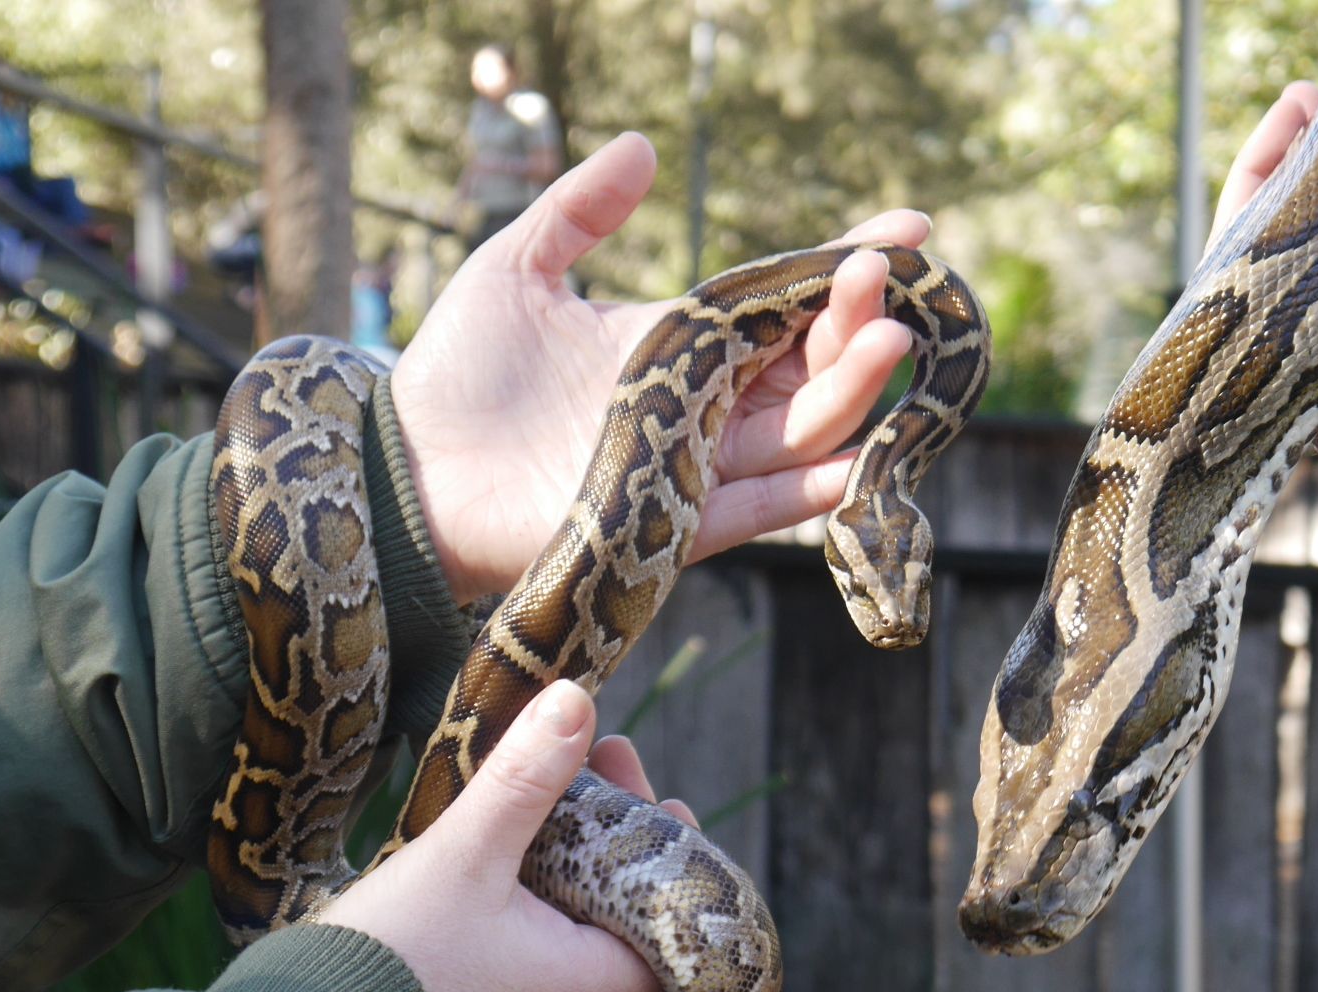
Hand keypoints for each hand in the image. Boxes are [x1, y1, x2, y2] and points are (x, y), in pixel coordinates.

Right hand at [320, 683, 692, 991]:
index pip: (678, 929)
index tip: (667, 802)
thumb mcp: (466, 854)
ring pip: (574, 924)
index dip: (681, 864)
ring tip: (566, 780)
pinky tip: (509, 840)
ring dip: (575, 856)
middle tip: (610, 759)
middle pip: (625, 913)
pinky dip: (535, 888)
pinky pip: (529, 943)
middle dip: (620, 835)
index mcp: (590, 983)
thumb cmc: (393, 959)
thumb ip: (525, 780)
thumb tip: (575, 701)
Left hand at [392, 132, 927, 601]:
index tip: (907, 228)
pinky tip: (857, 455)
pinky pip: (761, 506)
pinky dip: (812, 488)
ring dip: (853, 388)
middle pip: (808, 363)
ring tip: (890, 339)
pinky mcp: (678, 521)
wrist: (409, 472)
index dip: (842, 268)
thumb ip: (577, 208)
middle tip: (885, 275)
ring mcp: (697, 464)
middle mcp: (703, 406)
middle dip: (855, 318)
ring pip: (801, 429)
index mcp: (677, 346)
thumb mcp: (515, 268)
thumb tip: (641, 145)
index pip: (781, 303)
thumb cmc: (456, 374)